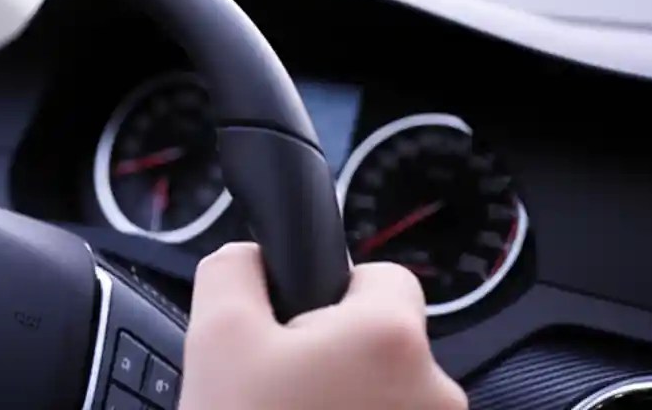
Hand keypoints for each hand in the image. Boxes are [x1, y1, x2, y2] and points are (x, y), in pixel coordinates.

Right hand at [178, 243, 465, 409]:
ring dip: (352, 408)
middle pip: (388, 344)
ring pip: (392, 399)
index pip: (382, 276)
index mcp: (390, 339)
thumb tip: (251, 258)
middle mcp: (436, 393)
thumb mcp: (214, 338)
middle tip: (282, 396)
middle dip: (338, 360)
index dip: (330, 298)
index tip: (295, 335)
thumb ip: (234, 270)